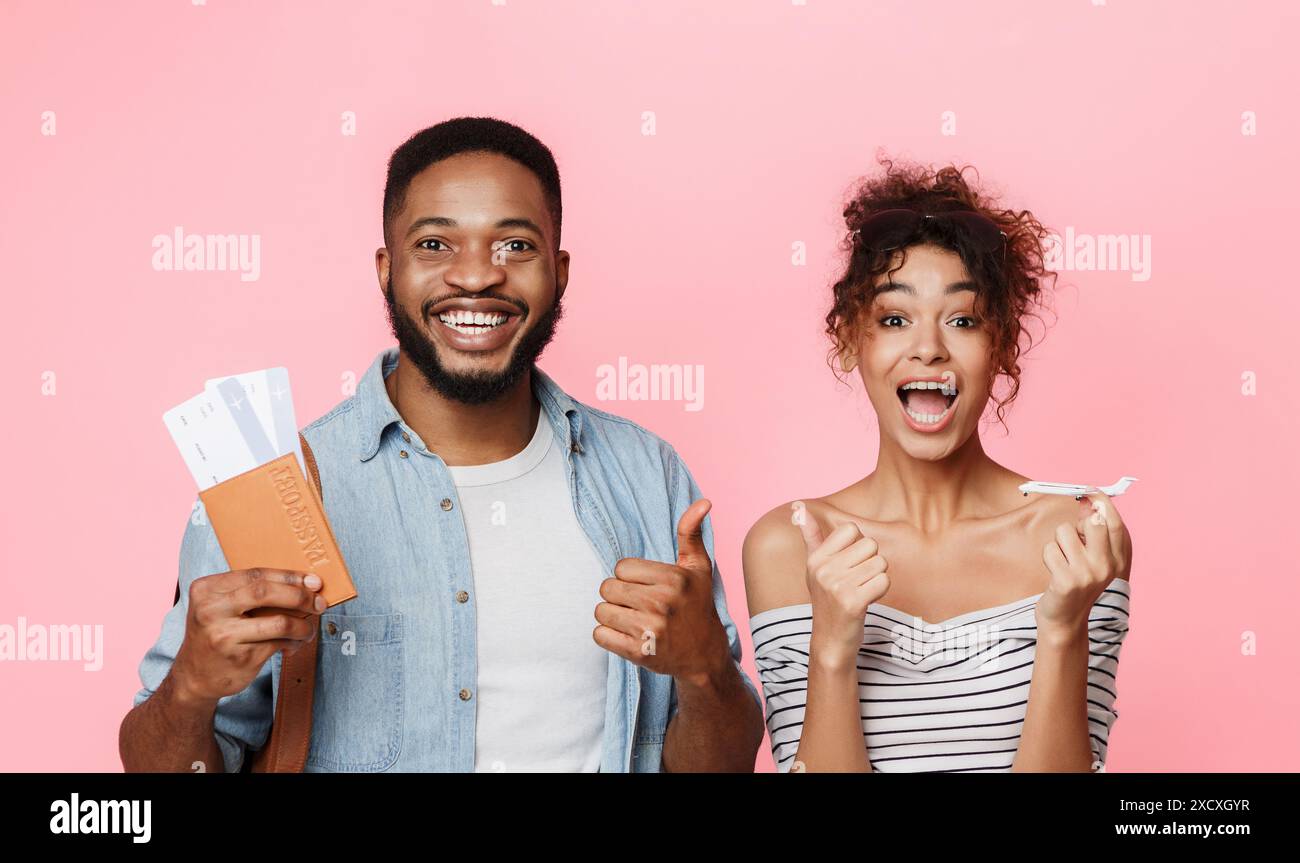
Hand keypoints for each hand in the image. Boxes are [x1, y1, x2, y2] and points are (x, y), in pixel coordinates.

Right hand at [171, 568, 323, 704]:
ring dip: (303, 625)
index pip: (255, 574)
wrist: (194, 677)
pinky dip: (294, 642)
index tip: (312, 580)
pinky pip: (279, 643)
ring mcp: (224, 636)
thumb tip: (302, 584)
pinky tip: (294, 643)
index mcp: (206, 590)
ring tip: (308, 629)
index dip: (289, 576)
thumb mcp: (220, 607)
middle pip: (266, 592)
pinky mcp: (240, 658)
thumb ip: (249, 593)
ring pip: (279, 622)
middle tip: (319, 602)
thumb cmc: (216, 634)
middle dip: (300, 596)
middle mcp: (211, 610)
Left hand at [593, 499, 731, 687]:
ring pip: (601, 611)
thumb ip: (691, 533)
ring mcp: (649, 630)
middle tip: (639, 604)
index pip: (621, 567)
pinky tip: (627, 635)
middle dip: (619, 595)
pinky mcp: (638, 653)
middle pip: (607, 588)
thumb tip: (704, 501)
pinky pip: (599, 635)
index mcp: (673, 579)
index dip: (630, 577)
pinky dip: (607, 636)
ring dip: (612, 616)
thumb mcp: (698, 568)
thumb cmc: (697, 605)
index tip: (647, 586)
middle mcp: (661, 603)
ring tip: (633, 619)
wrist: (705, 655)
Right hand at [793, 501, 889, 669]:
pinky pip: (884, 581)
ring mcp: (836, 586)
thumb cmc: (828, 599)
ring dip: (877, 578)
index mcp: (815, 558)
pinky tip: (868, 600)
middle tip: (858, 581)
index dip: (858, 546)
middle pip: (870, 545)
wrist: (830, 640)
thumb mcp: (815, 567)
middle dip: (872, 562)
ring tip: (862, 591)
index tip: (849, 565)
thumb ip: (811, 536)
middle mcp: (823, 570)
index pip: (852, 529)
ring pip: (880, 563)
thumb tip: (799, 506)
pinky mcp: (852, 602)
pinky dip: (881, 591)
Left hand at [1036, 492, 1131, 634]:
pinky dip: (1048, 557)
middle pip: (1091, 522)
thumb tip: (1087, 502)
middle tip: (1072, 543)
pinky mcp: (1067, 581)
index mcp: (1118, 560)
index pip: (1114, 522)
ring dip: (1057, 544)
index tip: (1089, 491)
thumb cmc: (1077, 583)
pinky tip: (1054, 574)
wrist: (1066, 621)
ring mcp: (1088, 574)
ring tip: (1062, 562)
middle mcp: (1107, 566)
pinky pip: (1049, 550)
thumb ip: (1092, 533)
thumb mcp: (1092, 559)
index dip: (1101, 502)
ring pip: (1064, 532)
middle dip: (1076, 526)